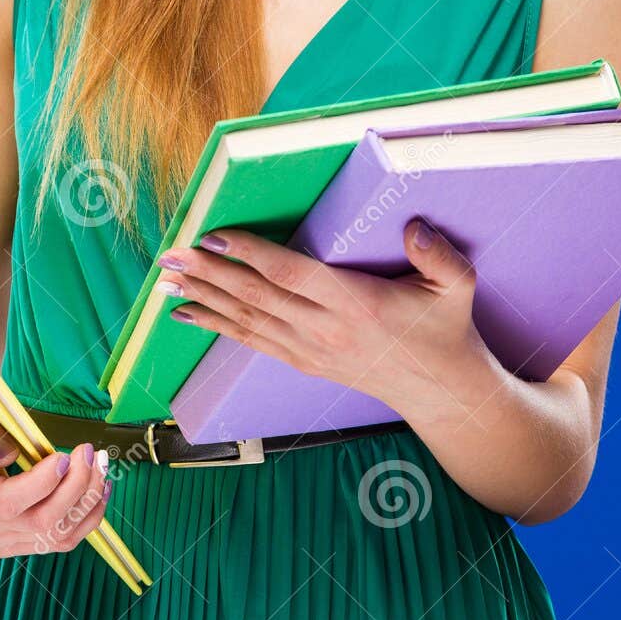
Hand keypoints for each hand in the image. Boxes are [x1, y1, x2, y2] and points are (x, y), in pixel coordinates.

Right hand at [0, 391, 111, 557]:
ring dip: (88, 503)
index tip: (64, 454)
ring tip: (101, 467)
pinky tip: (95, 488)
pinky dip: (84, 517)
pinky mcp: (9, 543)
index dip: (43, 484)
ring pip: (55, 537)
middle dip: (77, 488)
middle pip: (40, 522)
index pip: (6, 503)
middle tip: (92, 452)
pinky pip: (56, 541)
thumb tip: (9, 454)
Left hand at [153, 217, 495, 420]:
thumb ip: (438, 254)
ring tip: (164, 280)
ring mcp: (310, 351)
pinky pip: (252, 341)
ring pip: (246, 321)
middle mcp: (325, 330)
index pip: (291, 274)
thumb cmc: (445, 328)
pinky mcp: (303, 362)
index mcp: (356, 304)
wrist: (439, 391)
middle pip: (256, 297)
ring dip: (202, 298)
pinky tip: (187, 311)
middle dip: (209, 274)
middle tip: (170, 254)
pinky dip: (216, 325)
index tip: (215, 235)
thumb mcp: (456, 287)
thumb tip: (415, 228)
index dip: (250, 254)